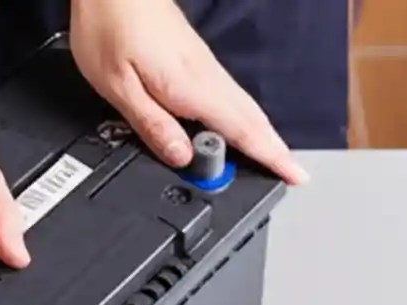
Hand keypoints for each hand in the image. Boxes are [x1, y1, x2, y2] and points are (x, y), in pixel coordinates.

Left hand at [69, 0, 308, 184]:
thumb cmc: (110, 27)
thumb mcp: (118, 87)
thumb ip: (152, 125)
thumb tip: (180, 158)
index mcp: (191, 87)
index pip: (243, 130)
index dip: (271, 156)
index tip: (296, 175)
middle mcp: (206, 76)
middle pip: (252, 120)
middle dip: (276, 149)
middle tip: (296, 175)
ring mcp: (203, 66)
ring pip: (244, 107)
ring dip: (263, 134)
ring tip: (276, 159)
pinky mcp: (194, 59)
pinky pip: (230, 95)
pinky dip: (245, 116)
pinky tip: (241, 127)